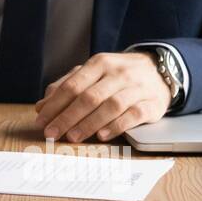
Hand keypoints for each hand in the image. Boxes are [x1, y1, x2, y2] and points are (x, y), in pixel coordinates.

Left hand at [33, 51, 170, 142]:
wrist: (160, 71)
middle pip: (89, 97)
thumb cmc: (118, 76)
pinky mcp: (152, 103)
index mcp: (99, 63)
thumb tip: (41, 106)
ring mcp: (137, 88)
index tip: (41, 121)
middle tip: (53, 133)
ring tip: (73, 137)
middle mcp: (118, 73)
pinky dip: (116, 126)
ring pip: (110, 106)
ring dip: (89, 123)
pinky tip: (103, 135)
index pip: (72, 85)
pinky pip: (134, 115)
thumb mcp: (93, 74)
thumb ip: (67, 87)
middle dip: (68, 117)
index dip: (55, 104)